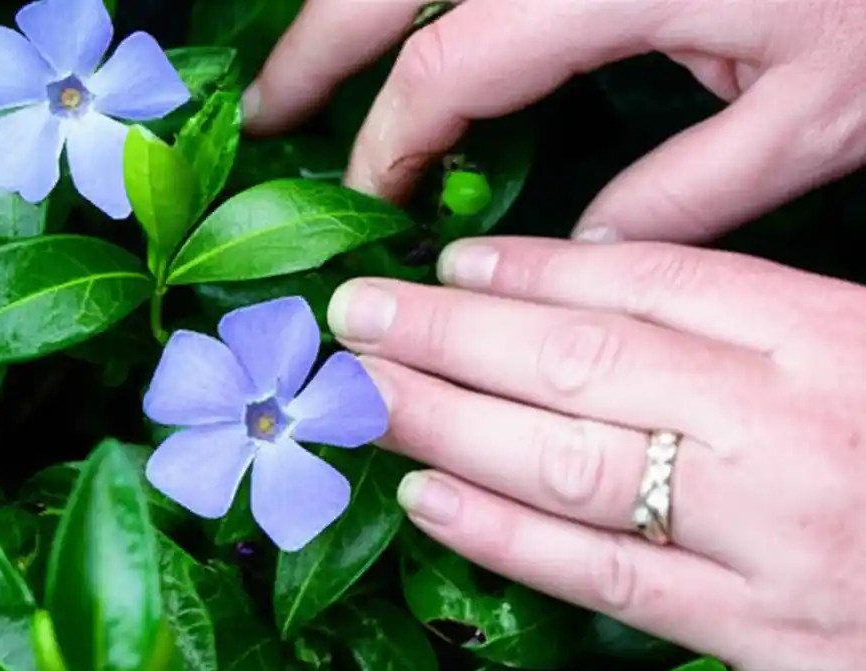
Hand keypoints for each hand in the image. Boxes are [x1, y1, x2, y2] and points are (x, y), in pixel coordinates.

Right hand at [246, 0, 865, 243]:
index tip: (367, 201)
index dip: (389, 139)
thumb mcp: (822, 112)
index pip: (447, 68)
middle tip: (258, 115)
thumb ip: (685, 193)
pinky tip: (411, 28)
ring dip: (352, 7)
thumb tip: (578, 250)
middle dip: (309, 49)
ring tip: (313, 65)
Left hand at [326, 239, 865, 670]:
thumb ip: (754, 326)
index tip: (450, 264)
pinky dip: (501, 536)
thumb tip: (592, 296)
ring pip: (570, 461)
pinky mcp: (758, 630)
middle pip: (582, 361)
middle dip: (451, 333)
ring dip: (447, 422)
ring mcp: (766, 530)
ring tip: (367, 393)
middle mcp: (788, 421)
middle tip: (360, 314)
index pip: (649, 281)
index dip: (530, 270)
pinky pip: (602, 574)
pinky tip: (426, 501)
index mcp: (829, 333)